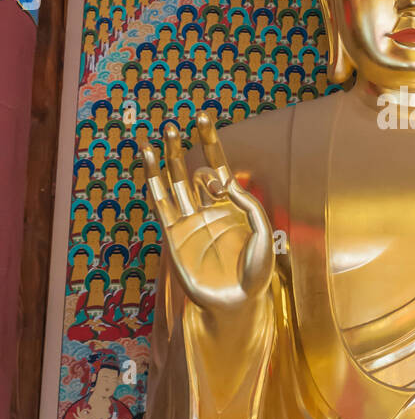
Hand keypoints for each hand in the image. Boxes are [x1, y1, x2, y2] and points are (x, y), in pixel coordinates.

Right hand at [142, 115, 273, 311]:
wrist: (237, 301)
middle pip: (192, 169)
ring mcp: (189, 220)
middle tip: (174, 124)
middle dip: (185, 146)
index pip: (218, 165)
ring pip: (174, 181)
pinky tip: (148, 159)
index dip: (210, 141)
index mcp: (231, 205)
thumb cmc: (257, 270)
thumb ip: (247, 202)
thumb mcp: (262, 229)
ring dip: (168, 157)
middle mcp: (208, 208)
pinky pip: (160, 201)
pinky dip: (153, 179)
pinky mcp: (173, 234)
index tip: (202, 116)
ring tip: (162, 133)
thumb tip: (218, 180)